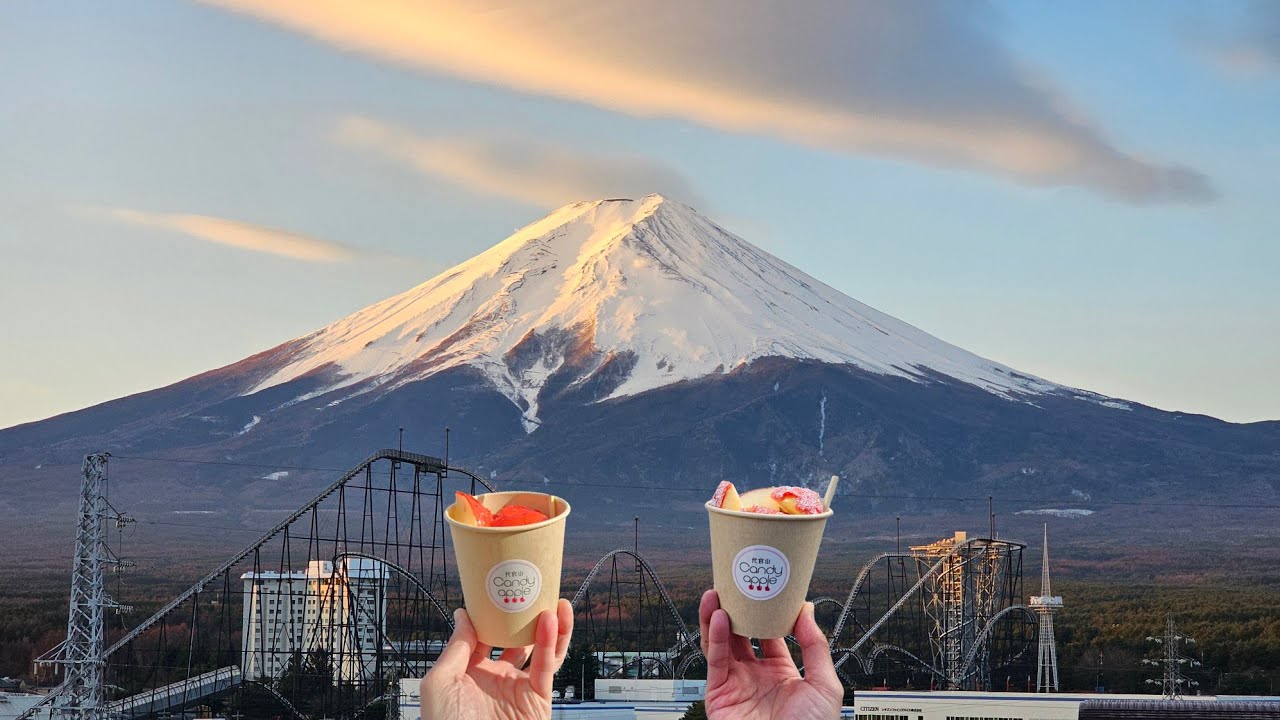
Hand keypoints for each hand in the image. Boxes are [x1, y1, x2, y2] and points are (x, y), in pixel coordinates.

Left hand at [421, 599, 572, 719]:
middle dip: (526, 617)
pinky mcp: (538, 700)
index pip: (484, 635)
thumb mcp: (439, 683)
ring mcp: (518, 688)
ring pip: (540, 650)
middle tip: (534, 590)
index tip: (498, 588)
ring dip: (551, 626)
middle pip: (516, 639)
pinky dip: (552, 643)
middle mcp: (496, 677)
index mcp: (469, 672)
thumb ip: (455, 648)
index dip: (492, 612)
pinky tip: (553, 621)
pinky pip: (547, 667)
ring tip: (556, 600)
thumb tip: (462, 615)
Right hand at [699, 590, 842, 719]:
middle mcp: (756, 676)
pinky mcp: (719, 693)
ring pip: (721, 642)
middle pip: (741, 634)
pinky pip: (714, 660)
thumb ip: (816, 646)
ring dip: (718, 616)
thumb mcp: (824, 685)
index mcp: (782, 673)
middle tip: (736, 584)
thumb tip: (808, 611)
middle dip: (737, 610)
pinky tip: (720, 619)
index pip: (770, 633)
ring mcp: (736, 683)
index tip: (767, 588)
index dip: (767, 612)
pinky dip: (715, 637)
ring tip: (719, 592)